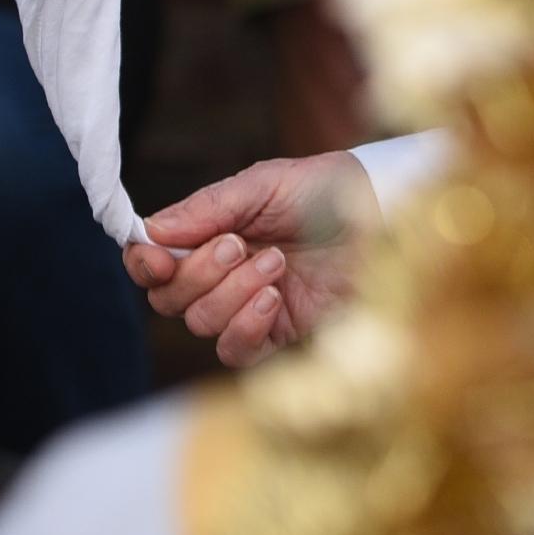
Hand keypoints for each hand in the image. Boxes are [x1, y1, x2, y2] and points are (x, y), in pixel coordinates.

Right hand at [122, 153, 379, 367]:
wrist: (389, 214)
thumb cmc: (331, 190)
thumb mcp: (265, 184)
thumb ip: (207, 207)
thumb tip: (149, 233)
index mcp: (213, 236)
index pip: (154, 264)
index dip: (144, 265)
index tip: (158, 257)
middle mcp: (225, 275)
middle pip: (169, 299)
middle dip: (196, 273)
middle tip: (239, 244)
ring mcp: (251, 306)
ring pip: (200, 323)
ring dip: (231, 292)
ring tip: (276, 261)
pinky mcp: (281, 334)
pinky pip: (235, 350)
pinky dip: (244, 327)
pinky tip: (272, 300)